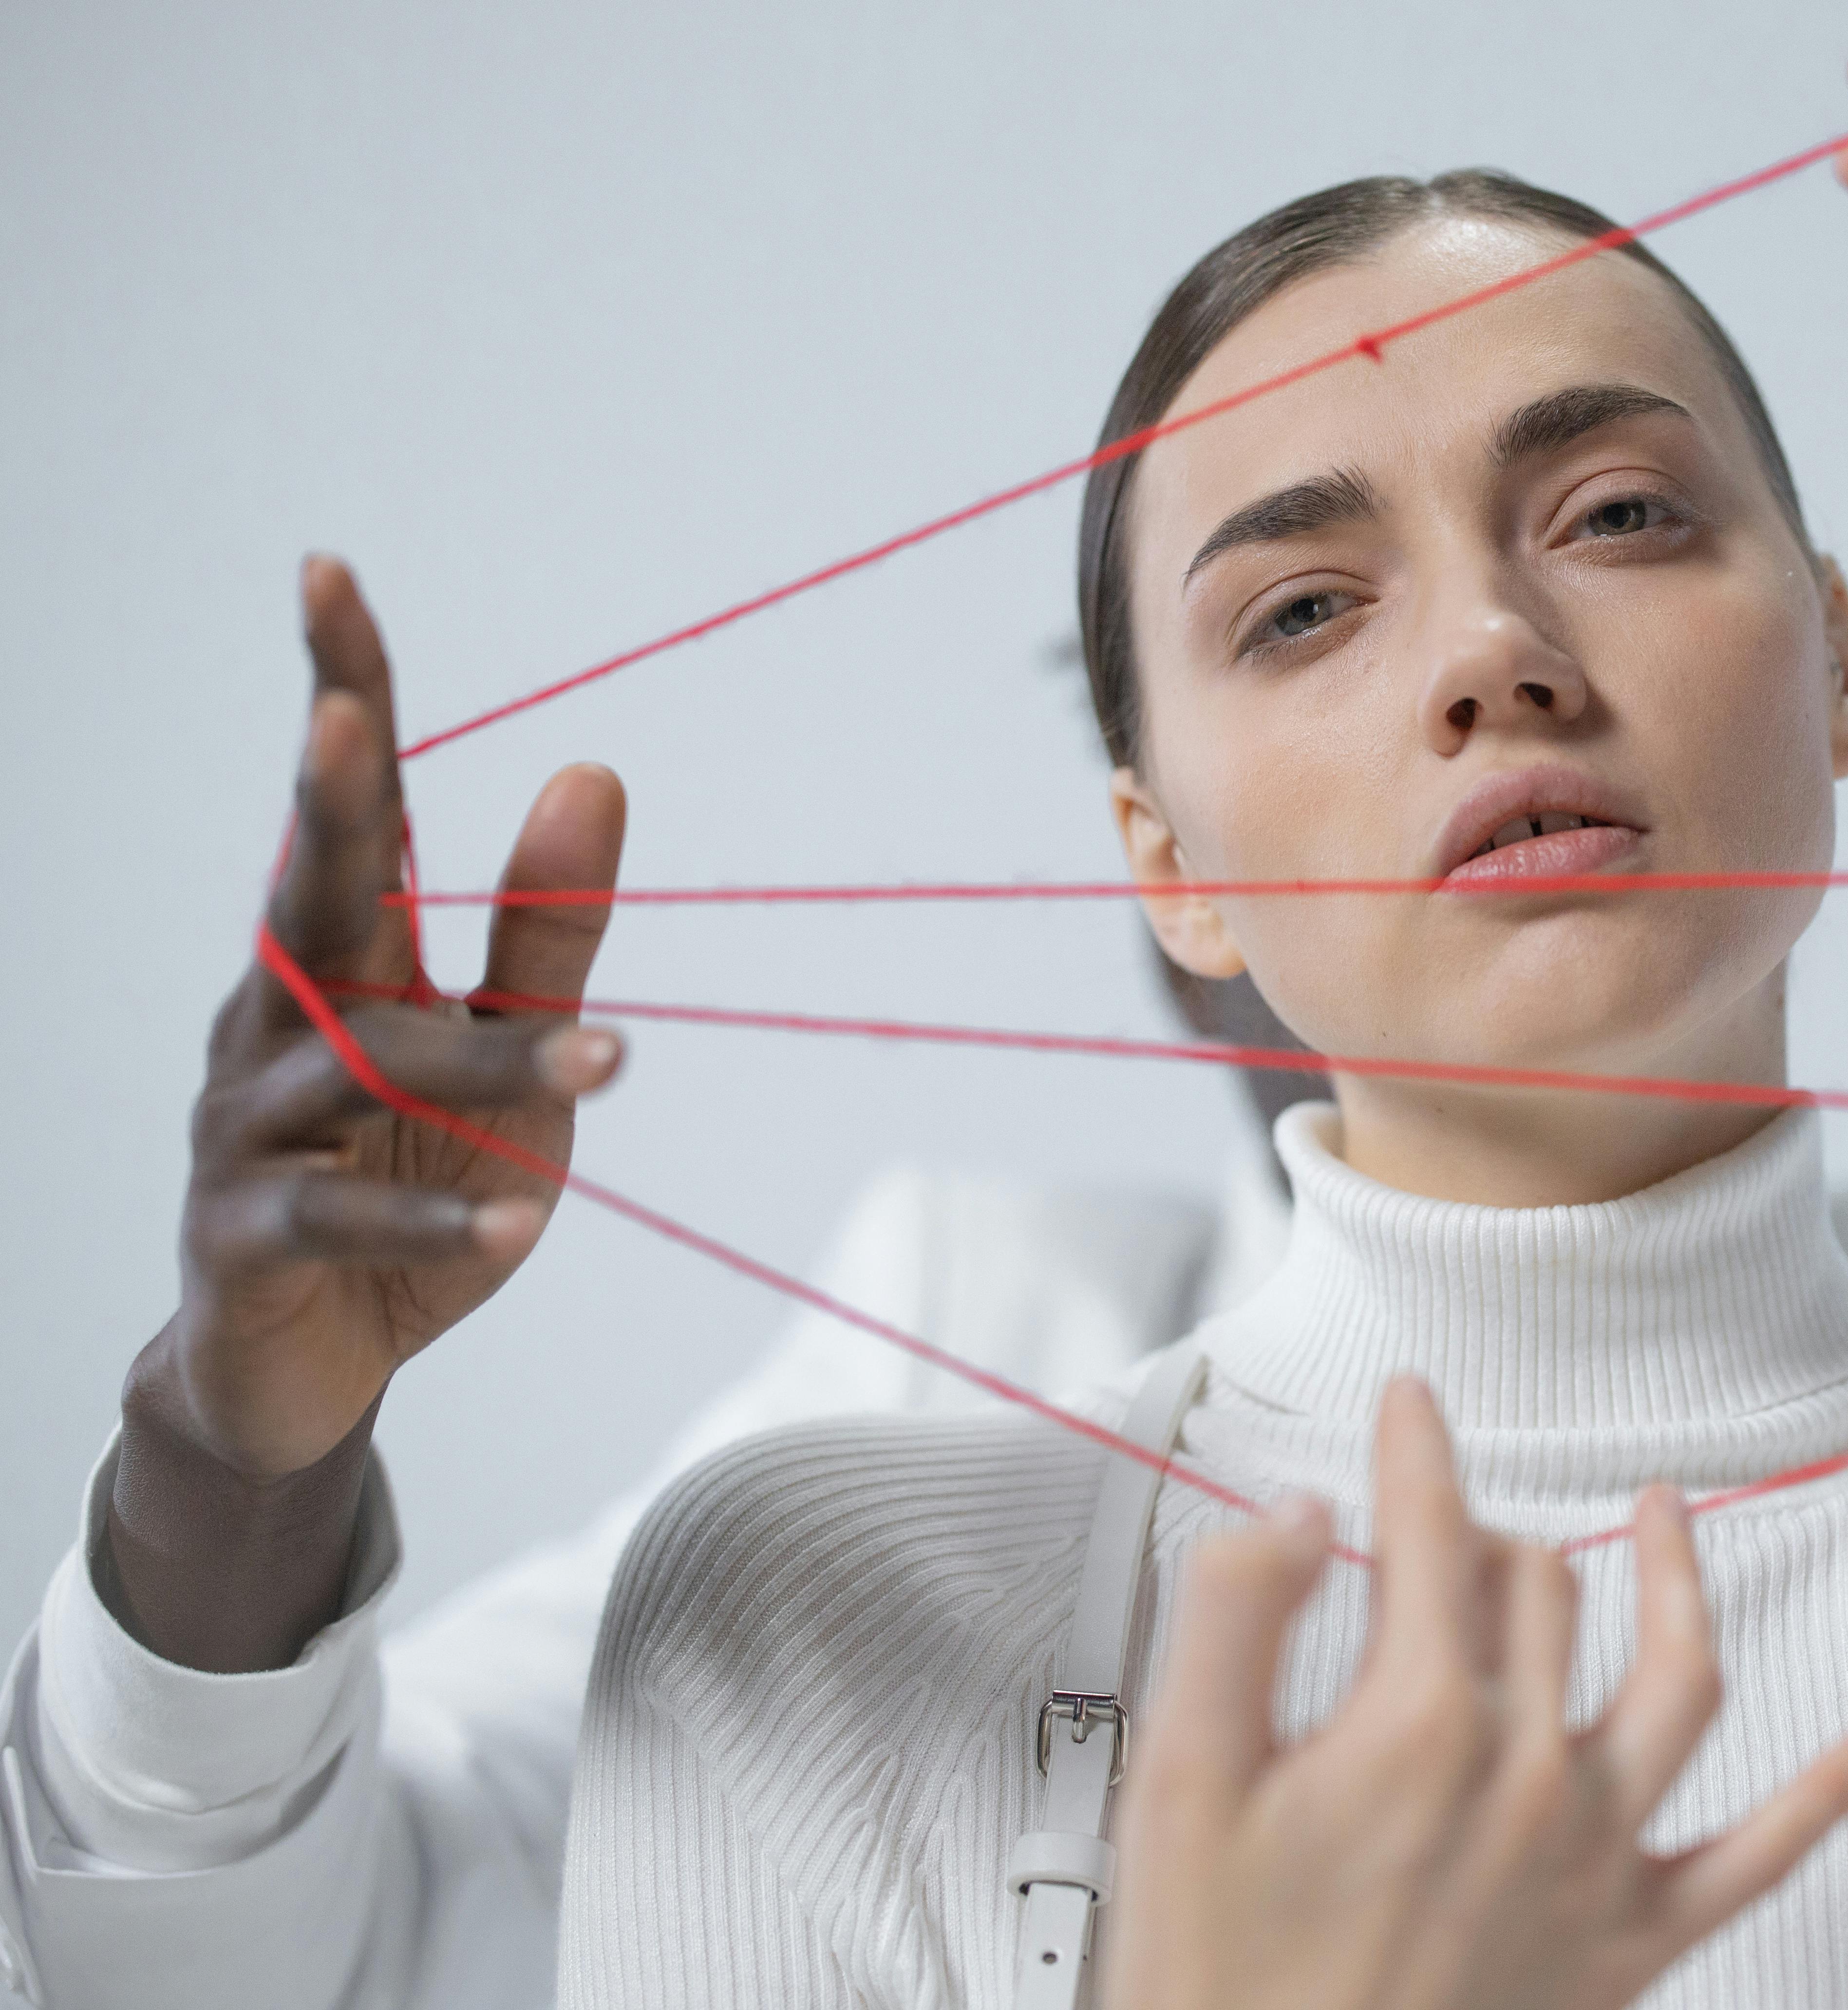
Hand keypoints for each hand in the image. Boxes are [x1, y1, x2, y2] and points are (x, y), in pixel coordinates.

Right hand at [101, 556, 628, 1670]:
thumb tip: (591, 770)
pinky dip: (432, 1223)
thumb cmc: (416, 1174)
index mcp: (340, 959)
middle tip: (334, 722)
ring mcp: (246, 1130)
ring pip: (361, 1069)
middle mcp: (276, 1021)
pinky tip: (514, 1225)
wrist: (309, 1361)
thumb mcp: (513, 1049)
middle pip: (308, 898)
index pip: (344, 807)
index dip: (338, 690)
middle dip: (320, 810)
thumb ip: (546, 929)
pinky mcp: (247, 1240)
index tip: (327, 572)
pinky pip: (338, 1221)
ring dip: (483, 1063)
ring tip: (610, 1059)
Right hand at [1106, 1382, 1847, 2009]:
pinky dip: (1831, 1791)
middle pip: (1539, 1591)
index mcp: (1420, 1726)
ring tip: (1668, 1514)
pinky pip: (1762, 1856)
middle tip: (1456, 1519)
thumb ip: (1235, 1620)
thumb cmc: (1221, 1982)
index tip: (1411, 1413)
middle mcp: (1528, 1778)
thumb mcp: (1178, 1784)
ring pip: (1676, 1676)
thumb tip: (1300, 1516)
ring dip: (1680, 1580)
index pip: (1432, 1534)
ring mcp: (1592, 1858)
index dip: (1416, 1453)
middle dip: (1493, 1531)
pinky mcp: (1633, 1941)